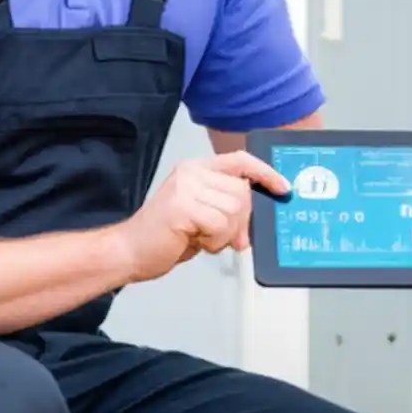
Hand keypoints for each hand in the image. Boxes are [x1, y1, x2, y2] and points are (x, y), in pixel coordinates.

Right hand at [115, 151, 290, 282]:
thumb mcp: (202, 217)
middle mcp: (192, 173)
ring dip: (224, 234)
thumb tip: (254, 223)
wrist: (129, 252)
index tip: (283, 188)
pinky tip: (194, 241)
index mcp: (197, 170)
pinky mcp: (182, 207)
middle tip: (219, 237)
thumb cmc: (164, 236)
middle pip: (242, 193)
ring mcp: (186, 187)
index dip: (265, 173)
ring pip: (234, 210)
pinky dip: (213, 241)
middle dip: (240, 222)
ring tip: (201, 238)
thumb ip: (228, 211)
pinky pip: (220, 225)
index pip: (240, 160)